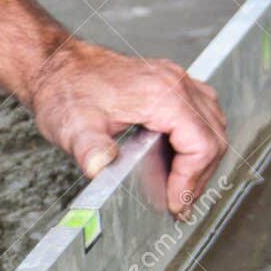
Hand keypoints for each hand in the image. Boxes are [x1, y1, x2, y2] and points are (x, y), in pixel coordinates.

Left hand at [26, 38, 227, 215]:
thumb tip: (100, 168)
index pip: (201, 144)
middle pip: (213, 137)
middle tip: (179, 204)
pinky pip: (199, 114)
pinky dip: (195, 140)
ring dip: (200, 160)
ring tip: (179, 188)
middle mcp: (176, 84)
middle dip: (198, 176)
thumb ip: (89, 149)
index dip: (190, 180)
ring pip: (212, 125)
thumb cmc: (66, 91)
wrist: (57, 67)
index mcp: (162, 95)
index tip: (174, 203)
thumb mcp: (74, 126)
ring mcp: (175, 82)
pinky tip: (176, 161)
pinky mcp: (168, 85)